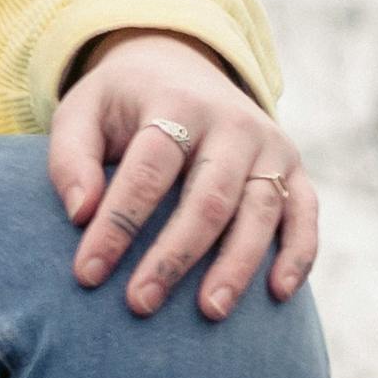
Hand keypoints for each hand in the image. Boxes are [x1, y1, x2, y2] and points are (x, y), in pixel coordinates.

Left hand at [55, 30, 315, 318]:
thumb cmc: (123, 104)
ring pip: (261, 211)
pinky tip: (277, 294)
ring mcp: (271, 147)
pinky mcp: (296, 170)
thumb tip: (79, 214)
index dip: (118, 224)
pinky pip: (305, 215)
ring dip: (236, 265)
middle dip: (174, 256)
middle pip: (208, 198)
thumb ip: (71, 158)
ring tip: (209, 311)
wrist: (181, 66)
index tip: (88, 273)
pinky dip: (298, 255)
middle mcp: (232, 123)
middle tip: (141, 303)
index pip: (148, 171)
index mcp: (176, 103)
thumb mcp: (82, 112)